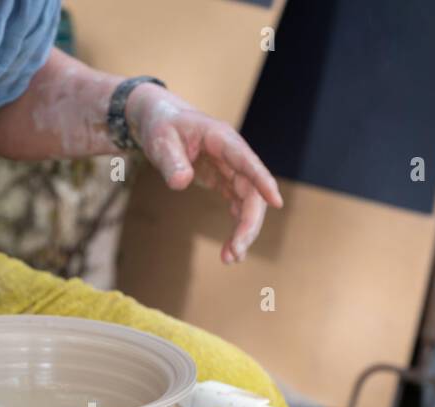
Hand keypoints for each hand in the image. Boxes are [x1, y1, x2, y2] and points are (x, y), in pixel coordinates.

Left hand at [125, 84, 283, 263]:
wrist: (159, 120)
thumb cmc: (161, 125)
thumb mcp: (160, 141)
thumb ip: (171, 161)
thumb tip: (180, 182)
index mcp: (221, 139)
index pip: (247, 161)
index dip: (262, 181)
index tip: (275, 202)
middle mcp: (233, 155)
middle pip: (252, 191)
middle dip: (248, 223)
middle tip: (234, 252)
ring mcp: (231, 169)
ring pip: (248, 202)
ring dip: (243, 231)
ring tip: (230, 258)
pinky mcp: (224, 181)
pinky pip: (237, 206)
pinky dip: (235, 227)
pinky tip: (230, 250)